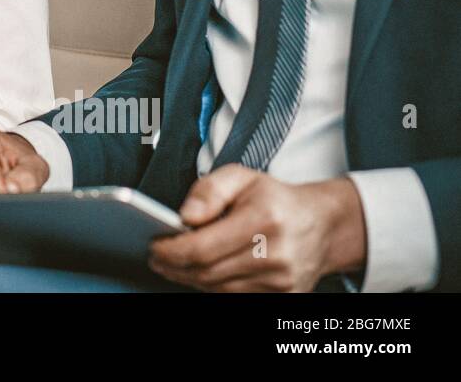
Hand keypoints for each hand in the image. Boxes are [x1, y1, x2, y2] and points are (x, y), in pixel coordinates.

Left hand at [148, 165, 367, 291]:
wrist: (321, 225)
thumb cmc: (274, 198)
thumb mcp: (240, 177)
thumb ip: (208, 190)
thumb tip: (184, 217)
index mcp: (264, 220)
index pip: (202, 248)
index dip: (170, 251)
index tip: (153, 246)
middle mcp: (276, 255)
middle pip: (207, 273)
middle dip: (174, 267)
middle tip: (156, 257)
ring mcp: (282, 282)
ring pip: (218, 288)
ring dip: (189, 278)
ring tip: (172, 264)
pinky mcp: (284, 297)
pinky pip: (235, 296)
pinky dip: (211, 285)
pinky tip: (199, 272)